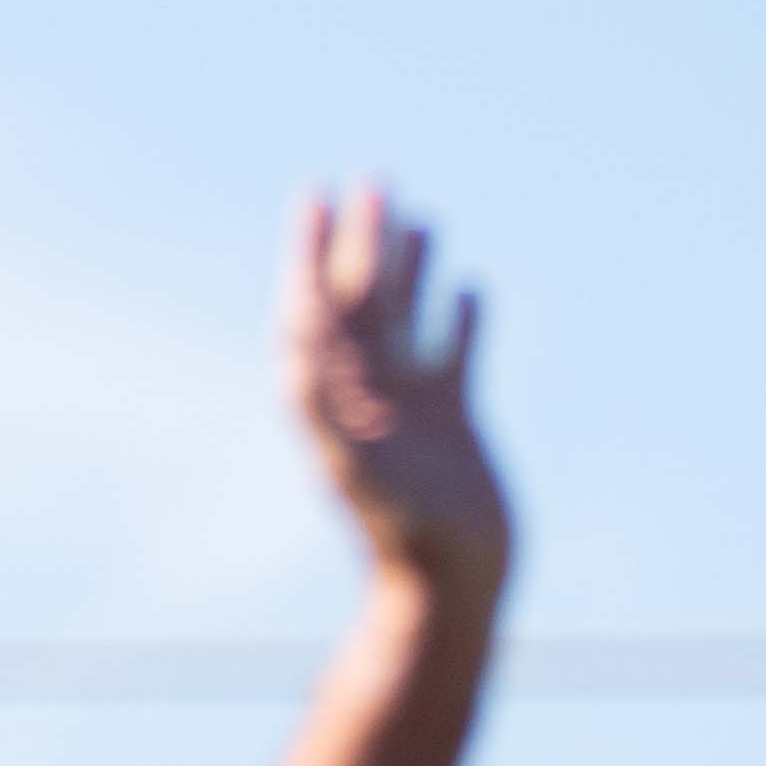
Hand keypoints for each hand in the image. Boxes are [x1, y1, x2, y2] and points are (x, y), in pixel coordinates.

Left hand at [287, 188, 512, 609]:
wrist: (449, 583)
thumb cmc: (400, 532)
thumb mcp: (354, 462)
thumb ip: (325, 399)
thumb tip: (295, 333)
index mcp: (330, 397)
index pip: (315, 307)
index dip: (312, 252)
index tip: (314, 198)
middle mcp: (365, 394)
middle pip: (361, 300)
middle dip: (363, 243)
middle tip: (371, 182)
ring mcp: (411, 405)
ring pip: (409, 320)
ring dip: (410, 269)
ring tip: (417, 217)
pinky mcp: (454, 422)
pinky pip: (454, 356)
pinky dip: (460, 320)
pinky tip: (470, 287)